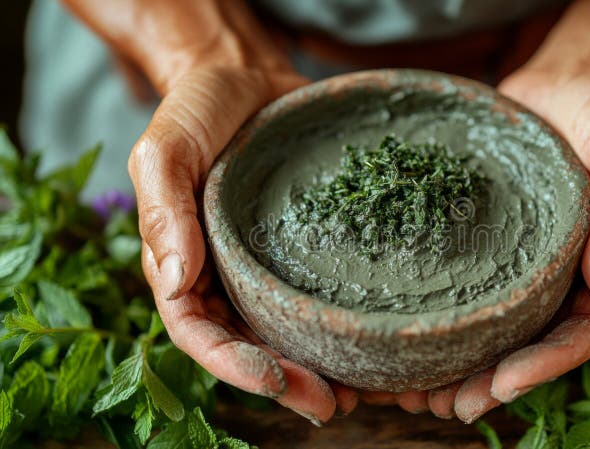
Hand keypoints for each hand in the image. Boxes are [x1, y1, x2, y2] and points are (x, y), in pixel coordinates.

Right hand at [63, 0, 356, 423]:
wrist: (247, 78)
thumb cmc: (196, 111)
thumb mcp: (165, 151)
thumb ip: (163, 212)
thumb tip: (173, 281)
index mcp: (183, 266)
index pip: (200, 333)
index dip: (235, 366)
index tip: (277, 383)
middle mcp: (227, 277)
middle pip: (251, 346)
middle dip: (289, 383)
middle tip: (332, 405)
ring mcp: (269, 266)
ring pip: (290, 332)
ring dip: (322, 368)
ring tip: (361, 393)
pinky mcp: (309, 248)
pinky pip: (323, 294)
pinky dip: (346, 325)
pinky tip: (377, 342)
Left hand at [418, 65, 589, 421]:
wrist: (563, 84)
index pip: (581, 334)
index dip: (544, 366)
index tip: (501, 387)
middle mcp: (563, 276)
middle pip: (530, 345)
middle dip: (491, 382)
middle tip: (447, 406)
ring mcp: (522, 263)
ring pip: (493, 329)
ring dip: (458, 366)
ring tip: (417, 394)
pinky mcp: (485, 245)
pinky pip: (463, 288)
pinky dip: (439, 320)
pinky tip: (404, 338)